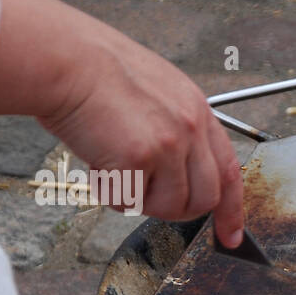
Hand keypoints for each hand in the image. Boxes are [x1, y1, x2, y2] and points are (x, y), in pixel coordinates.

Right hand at [0, 0, 243, 246]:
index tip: (231, 236)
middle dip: (176, 208)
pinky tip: (97, 165)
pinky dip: (110, 192)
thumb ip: (174, 129)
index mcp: (197, 111)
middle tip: (144, 195)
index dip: (232, 210)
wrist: (63, 58)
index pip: (230, 171)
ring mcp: (169, 143)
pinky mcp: (140, 157)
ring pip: (171, 206)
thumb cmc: (93, 71)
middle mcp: (191, 128)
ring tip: (114, 169)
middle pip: (206, 198)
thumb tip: (175, 173)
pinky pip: (131, 200)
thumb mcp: (154, 92)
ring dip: (139, 199)